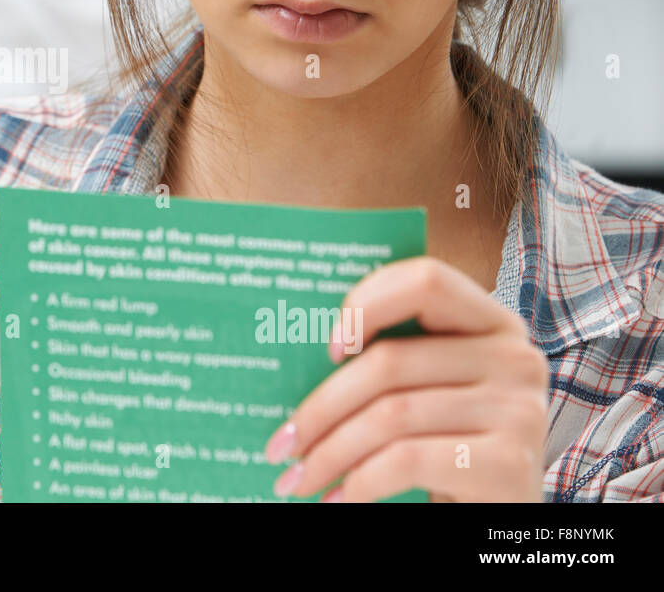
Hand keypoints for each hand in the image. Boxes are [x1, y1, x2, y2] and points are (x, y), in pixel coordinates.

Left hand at [262, 257, 548, 501]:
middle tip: (282, 445)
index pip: (425, 281)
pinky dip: (359, 482)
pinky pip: (407, 460)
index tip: (327, 347)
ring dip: (330, 453)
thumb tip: (294, 353)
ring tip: (297, 478)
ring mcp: (520, 410)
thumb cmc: (451, 448)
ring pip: (390, 416)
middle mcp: (516, 358)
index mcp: (493, 323)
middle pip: (390, 362)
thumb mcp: (432, 392)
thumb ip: (393, 362)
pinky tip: (338, 498)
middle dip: (321, 409)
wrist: (501, 520)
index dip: (367, 303)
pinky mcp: (511, 464)